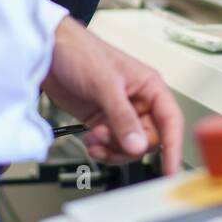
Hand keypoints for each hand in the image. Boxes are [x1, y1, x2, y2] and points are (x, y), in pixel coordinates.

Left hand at [44, 16, 183, 174]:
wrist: (48, 52)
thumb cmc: (80, 52)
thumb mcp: (105, 85)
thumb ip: (122, 118)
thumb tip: (137, 146)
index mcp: (149, 87)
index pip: (170, 121)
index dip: (173, 147)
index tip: (170, 170)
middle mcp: (138, 102)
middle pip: (149, 140)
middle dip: (128, 146)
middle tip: (108, 138)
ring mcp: (119, 113)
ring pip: (129, 146)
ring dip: (112, 149)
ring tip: (95, 138)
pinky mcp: (102, 121)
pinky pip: (110, 145)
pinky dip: (101, 149)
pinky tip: (90, 140)